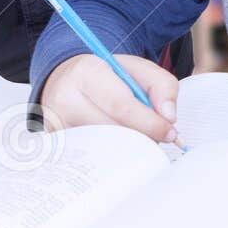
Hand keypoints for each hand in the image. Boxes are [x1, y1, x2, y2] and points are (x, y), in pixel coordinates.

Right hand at [39, 53, 179, 143]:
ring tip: (134, 134)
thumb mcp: (138, 69)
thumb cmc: (106, 76)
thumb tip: (168, 118)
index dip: (149, 123)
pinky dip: (112, 154)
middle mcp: (66, 99)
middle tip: (157, 137)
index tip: (170, 132)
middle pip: (113, 131)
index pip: (121, 105)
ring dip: (129, 147)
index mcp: (87, 72)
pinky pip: (92, 158)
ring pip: (104, 149)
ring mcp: (58, 125)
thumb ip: (162, 86)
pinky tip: (118, 144)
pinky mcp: (57, 145)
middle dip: (142, 137)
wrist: (67, 81)